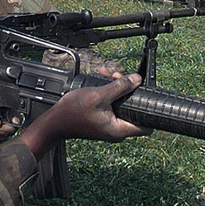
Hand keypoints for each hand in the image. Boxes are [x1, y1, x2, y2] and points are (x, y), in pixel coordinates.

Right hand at [18, 74, 149, 158]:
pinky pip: (111, 105)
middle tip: (121, 78)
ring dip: (117, 89)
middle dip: (129, 91)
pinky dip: (108, 93)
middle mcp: (116, 130)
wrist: (54, 121)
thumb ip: (119, 88)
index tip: (148, 96)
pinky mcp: (101, 120)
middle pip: (133, 109)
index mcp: (119, 129)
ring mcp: (108, 125)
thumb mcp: (99, 95)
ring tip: (108, 75)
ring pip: (121, 105)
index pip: (146, 126)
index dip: (149, 111)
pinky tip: (101, 80)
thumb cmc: (73, 112)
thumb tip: (136, 80)